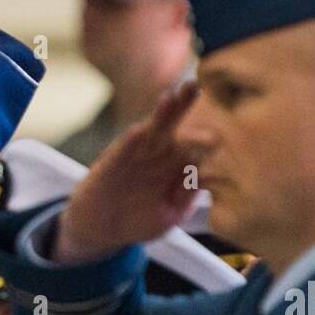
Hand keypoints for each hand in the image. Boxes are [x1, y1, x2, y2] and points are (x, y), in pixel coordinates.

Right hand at [57, 83, 200, 263]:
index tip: (214, 139)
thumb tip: (202, 179)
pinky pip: (122, 151)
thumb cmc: (138, 221)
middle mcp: (156, 154)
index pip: (194, 146)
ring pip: (149, 130)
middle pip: (173, 124)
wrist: (100, 228)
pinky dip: (130, 142)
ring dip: (159, 114)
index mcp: (175, 164)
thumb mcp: (168, 215)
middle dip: (184, 104)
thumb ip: (185, 199)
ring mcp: (134, 157)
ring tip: (170, 97)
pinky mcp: (111, 165)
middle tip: (195, 86)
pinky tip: (139, 131)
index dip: (204, 140)